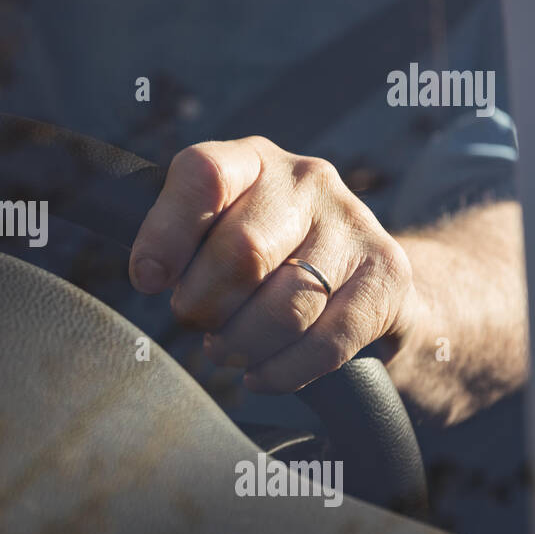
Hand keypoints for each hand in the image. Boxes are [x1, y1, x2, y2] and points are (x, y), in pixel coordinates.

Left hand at [128, 137, 421, 392]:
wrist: (363, 275)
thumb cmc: (265, 253)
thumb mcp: (217, 227)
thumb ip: (179, 238)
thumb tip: (148, 273)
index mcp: (251, 159)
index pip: (203, 174)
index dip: (167, 233)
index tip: (148, 280)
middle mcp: (306, 180)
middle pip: (242, 251)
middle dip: (205, 305)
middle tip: (196, 323)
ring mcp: (353, 224)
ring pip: (286, 305)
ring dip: (242, 344)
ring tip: (226, 351)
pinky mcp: (387, 276)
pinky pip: (326, 341)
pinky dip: (282, 370)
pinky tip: (261, 373)